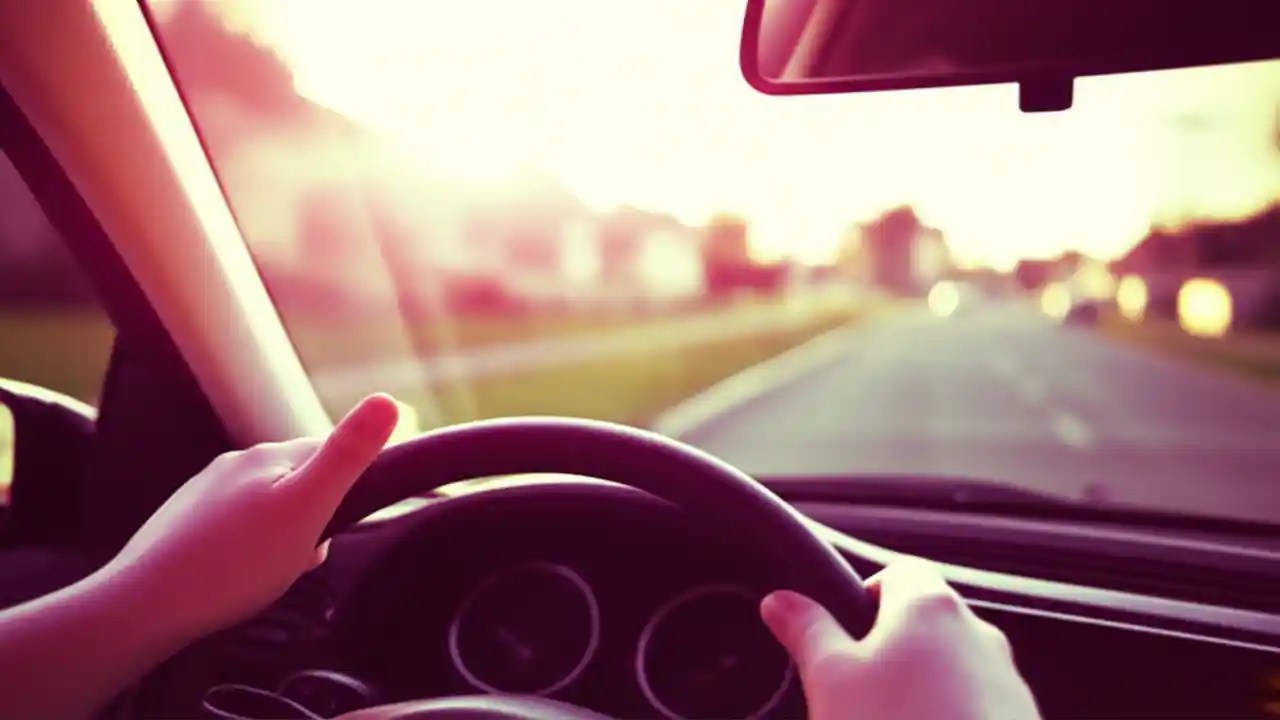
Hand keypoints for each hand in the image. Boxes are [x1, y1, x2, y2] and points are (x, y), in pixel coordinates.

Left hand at [101, 394, 398, 639]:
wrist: (146, 604)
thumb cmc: (235, 562)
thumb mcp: (308, 509)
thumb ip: (348, 456)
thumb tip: (388, 400)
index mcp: (267, 456)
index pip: (328, 455)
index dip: (344, 492)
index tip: (334, 528)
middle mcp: (233, 465)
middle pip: (297, 486)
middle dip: (309, 522)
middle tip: (297, 562)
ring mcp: (203, 495)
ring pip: (266, 510)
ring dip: (278, 540)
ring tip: (264, 576)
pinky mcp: (182, 525)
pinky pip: (233, 531)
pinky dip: (245, 553)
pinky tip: (235, 579)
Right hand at [760, 559, 1040, 719]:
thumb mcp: (830, 679)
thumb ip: (806, 631)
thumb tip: (781, 601)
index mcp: (929, 607)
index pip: (899, 572)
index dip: (866, 595)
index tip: (843, 629)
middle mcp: (979, 635)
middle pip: (926, 624)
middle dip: (892, 651)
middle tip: (856, 690)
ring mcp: (1008, 683)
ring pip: (954, 671)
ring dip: (923, 690)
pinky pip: (978, 710)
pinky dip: (951, 719)